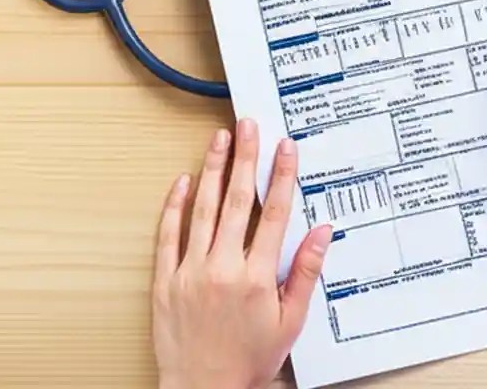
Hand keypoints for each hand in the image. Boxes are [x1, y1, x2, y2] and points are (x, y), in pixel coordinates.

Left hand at [152, 119, 332, 388]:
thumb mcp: (290, 321)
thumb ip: (304, 273)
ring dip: (211, 170)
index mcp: (257, 277)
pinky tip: (182, 182)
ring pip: (202, 210)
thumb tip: (320, 234)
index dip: (281, 177)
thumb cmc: (248, 361)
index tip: (284, 149)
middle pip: (237, 201)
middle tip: (248, 127)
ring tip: (218, 140)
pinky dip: (175, 207)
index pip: (274, 215)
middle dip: (245, 159)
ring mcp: (191, 272)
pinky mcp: (165, 281)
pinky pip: (169, 236)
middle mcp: (223, 268)